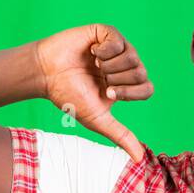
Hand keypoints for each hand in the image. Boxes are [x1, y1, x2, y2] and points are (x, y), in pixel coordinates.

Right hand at [32, 24, 153, 161]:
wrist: (46, 75)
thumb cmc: (69, 97)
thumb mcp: (98, 119)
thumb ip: (121, 136)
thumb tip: (140, 159)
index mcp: (126, 85)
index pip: (147, 88)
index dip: (129, 93)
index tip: (107, 93)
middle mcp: (125, 65)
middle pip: (140, 73)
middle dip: (117, 79)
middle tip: (99, 78)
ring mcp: (117, 47)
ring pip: (132, 56)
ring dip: (109, 65)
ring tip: (93, 65)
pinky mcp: (105, 33)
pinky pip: (118, 40)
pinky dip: (103, 50)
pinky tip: (91, 53)